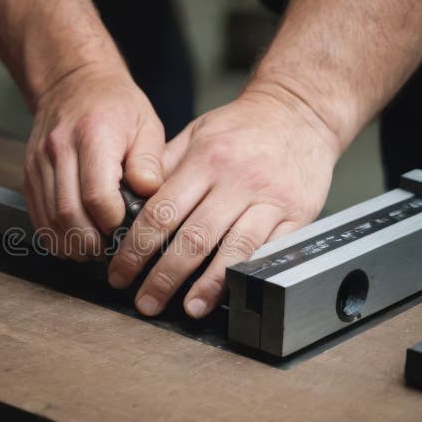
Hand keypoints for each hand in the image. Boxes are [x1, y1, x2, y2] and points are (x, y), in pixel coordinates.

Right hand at [24, 63, 165, 259]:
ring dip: (72, 243)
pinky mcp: (29, 174)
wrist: (73, 83)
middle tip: (111, 250)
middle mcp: (59, 149)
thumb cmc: (115, 105)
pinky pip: (37, 215)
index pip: (97, 195)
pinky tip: (74, 240)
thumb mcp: (147, 124)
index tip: (127, 229)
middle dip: (91, 242)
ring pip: (50, 219)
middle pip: (68, 213)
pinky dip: (55, 235)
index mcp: (93, 135)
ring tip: (94, 249)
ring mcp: (39, 162)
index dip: (113, 222)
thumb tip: (149, 194)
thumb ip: (150, 161)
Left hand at [107, 84, 340, 317]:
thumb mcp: (196, 133)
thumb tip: (128, 200)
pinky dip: (248, 274)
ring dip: (207, 285)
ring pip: (233, 250)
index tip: (121, 271)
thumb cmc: (243, 126)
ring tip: (187, 309)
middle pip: (193, 238)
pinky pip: (270, 251)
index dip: (136, 248)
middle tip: (145, 302)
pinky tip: (232, 293)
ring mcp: (269, 200)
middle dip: (163, 276)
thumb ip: (164, 166)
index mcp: (205, 161)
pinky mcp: (297, 215)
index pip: (161, 212)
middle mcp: (237, 181)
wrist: (300, 112)